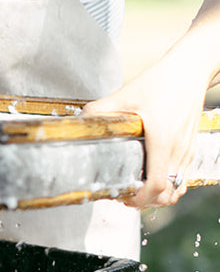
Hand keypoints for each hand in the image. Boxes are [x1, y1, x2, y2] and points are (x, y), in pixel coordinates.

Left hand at [82, 64, 203, 208]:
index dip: (139, 199)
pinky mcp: (191, 146)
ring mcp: (187, 150)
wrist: (191, 70)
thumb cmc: (163, 81)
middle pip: (168, 195)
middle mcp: (179, 150)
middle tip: (126, 195)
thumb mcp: (126, 94)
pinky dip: (169, 184)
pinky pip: (183, 176)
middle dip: (146, 201)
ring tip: (138, 187)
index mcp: (162, 142)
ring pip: (177, 187)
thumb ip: (101, 109)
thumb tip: (80, 120)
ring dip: (159, 194)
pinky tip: (152, 175)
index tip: (123, 197)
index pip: (156, 187)